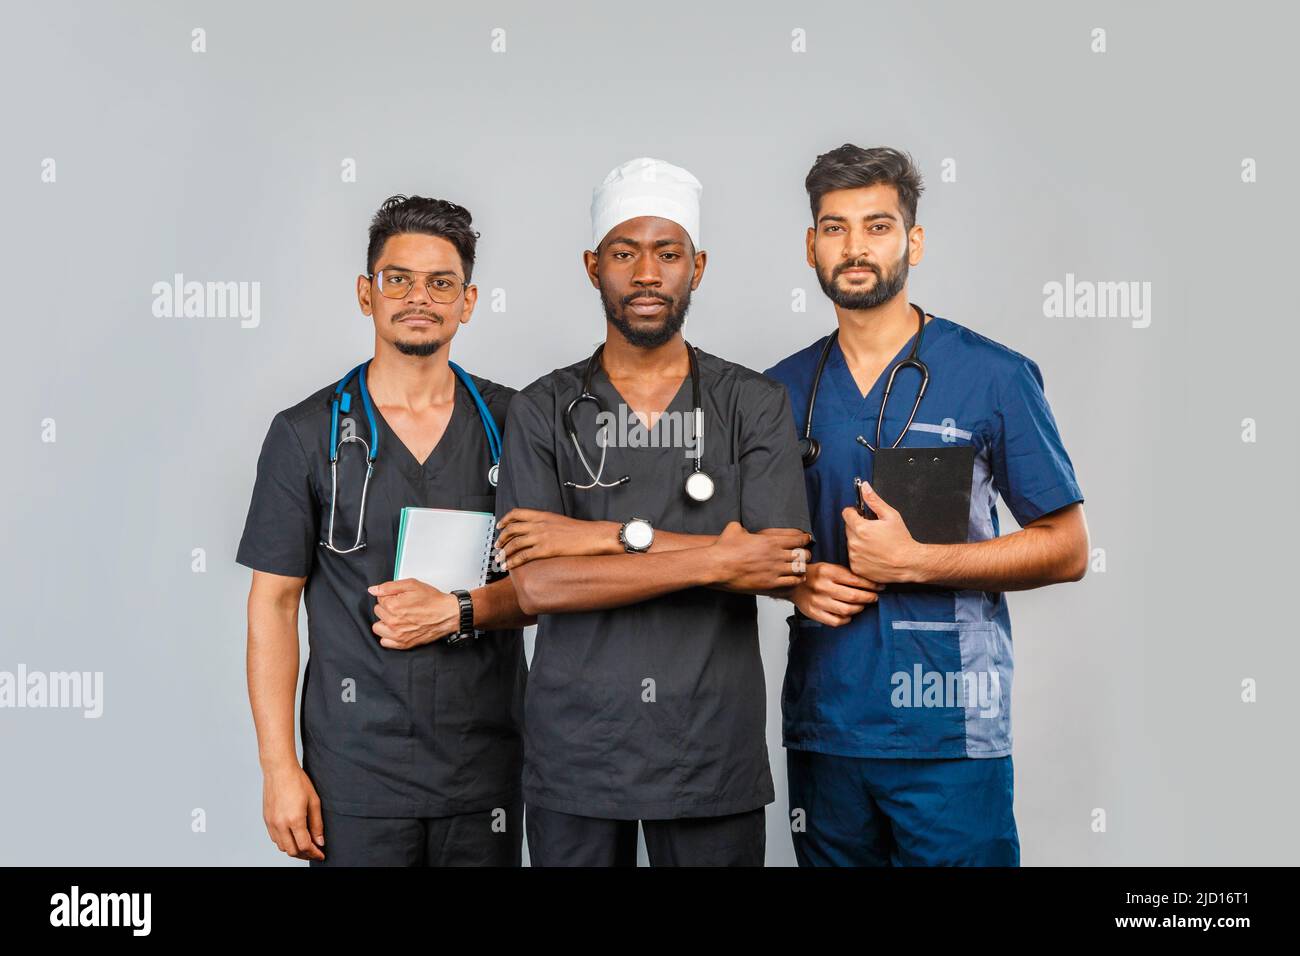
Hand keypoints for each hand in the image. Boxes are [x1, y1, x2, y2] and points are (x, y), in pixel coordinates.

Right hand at [262, 762, 324, 861]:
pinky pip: (274, 838)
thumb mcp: (314, 801)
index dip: (314, 853)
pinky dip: (284, 842)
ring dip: (293, 849)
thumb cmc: (298, 781)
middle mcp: (280, 824)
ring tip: (304, 845)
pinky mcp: (266, 819)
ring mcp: (271, 823)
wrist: (279, 770)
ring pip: (282, 847)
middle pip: (292, 851)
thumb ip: (317, 824)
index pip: (304, 846)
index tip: (321, 854)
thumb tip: (320, 842)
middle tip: (314, 852)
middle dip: (305, 855)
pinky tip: (293, 837)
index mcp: (294, 819)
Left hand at [367, 578, 459, 648]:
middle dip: (387, 607)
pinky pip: (385, 642)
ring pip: (378, 627)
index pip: (379, 599)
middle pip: (378, 612)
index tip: (400, 597)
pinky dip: (389, 636)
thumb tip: (373, 590)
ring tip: (397, 618)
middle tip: (402, 606)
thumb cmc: (432, 600)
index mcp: (393, 605)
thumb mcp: (412, 585)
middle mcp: (393, 621)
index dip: (390, 596)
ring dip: (385, 622)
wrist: (447, 614)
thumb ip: (389, 587)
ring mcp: (397, 634)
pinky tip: (397, 629)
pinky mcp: (403, 643)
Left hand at [495, 509, 620, 568]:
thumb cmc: (580, 531)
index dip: (505, 520)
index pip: (516, 513)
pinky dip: (513, 562)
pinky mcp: (545, 550)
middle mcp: (539, 524)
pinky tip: (509, 566)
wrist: (592, 536)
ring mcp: (541, 537)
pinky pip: (523, 556)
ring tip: (500, 559)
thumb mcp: (559, 521)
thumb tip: (535, 530)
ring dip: (504, 552)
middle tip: (497, 546)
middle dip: (501, 539)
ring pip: (514, 543)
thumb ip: (545, 523)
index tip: (500, 526)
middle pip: (511, 529)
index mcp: (542, 515)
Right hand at [709, 521, 811, 591]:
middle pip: (803, 555)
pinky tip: (793, 579)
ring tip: (799, 569)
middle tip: (804, 556)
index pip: (798, 539)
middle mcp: (775, 555)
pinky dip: (795, 580)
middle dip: (805, 555)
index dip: (804, 540)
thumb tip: (742, 528)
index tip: (806, 541)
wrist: (716, 566)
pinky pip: (791, 582)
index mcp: (770, 540)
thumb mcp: (734, 529)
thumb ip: (744, 528)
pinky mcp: (769, 584)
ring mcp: (774, 570)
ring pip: (800, 569)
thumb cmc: (723, 549)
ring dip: (801, 568)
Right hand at [792, 562, 881, 625]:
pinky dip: (846, 619)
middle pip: (853, 596)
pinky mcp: (814, 613)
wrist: (793, 585)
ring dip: (859, 608)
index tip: (880, 587)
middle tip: (874, 597)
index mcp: (827, 571)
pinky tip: (849, 614)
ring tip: (862, 605)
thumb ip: (846, 574)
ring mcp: (817, 602)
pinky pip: (836, 621)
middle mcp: (822, 587)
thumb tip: (871, 581)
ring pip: (847, 610)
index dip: (871, 585)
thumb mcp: (829, 567)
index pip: (855, 580)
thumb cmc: (815, 575)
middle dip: (868, 597)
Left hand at [841, 480, 923, 584]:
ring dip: (859, 541)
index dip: (855, 512)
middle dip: (858, 527)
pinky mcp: (856, 567)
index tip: (862, 515)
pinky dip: (860, 555)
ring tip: (875, 544)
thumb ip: (874, 500)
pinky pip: (853, 557)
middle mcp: (854, 543)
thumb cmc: (901, 540)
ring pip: (851, 543)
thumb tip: (864, 487)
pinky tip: (873, 554)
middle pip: (848, 528)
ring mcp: (854, 556)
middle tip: (874, 531)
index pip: (846, 513)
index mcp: (861, 528)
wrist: (908, 563)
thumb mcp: (891, 515)